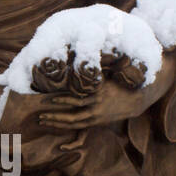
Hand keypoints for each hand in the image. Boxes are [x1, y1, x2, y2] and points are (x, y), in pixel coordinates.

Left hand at [37, 51, 175, 129]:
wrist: (136, 99)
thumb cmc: (119, 80)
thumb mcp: (108, 70)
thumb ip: (94, 65)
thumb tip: (81, 50)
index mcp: (98, 93)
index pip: (77, 98)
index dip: (62, 100)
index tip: (47, 99)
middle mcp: (96, 106)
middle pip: (72, 116)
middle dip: (55, 116)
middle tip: (38, 115)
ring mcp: (96, 116)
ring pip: (74, 123)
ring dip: (57, 123)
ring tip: (41, 120)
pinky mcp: (97, 122)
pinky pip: (78, 125)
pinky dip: (65, 125)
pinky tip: (53, 123)